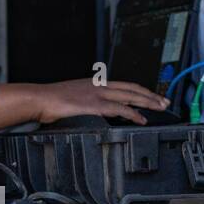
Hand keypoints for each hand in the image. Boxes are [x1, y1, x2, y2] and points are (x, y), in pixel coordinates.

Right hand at [34, 79, 165, 125]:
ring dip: (148, 102)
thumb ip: (83, 103)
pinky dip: (133, 114)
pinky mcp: (94, 105)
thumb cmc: (49, 101)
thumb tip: (89, 112)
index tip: (151, 95)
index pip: (123, 85)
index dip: (140, 90)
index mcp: (94, 83)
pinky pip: (119, 109)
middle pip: (132, 89)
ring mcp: (97, 94)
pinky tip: (141, 119)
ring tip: (160, 108)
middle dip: (151, 95)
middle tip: (165, 102)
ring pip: (130, 96)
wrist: (38, 98)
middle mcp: (99, 86)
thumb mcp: (70, 99)